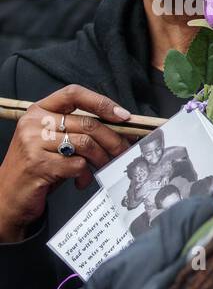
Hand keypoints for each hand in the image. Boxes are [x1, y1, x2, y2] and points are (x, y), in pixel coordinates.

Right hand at [0, 85, 132, 241]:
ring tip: (104, 168)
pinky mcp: (38, 164)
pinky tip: (81, 181)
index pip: (74, 93)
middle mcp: (34, 122)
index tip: (124, 116)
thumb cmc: (40, 167)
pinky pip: (78, 164)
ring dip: (103, 159)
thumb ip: (79, 130)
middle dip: (114, 140)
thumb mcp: (55, 142)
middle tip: (125, 151)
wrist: (9, 195)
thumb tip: (122, 129)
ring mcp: (34, 143)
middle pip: (87, 124)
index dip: (102, 102)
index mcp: (39, 110)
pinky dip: (86, 175)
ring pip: (86, 144)